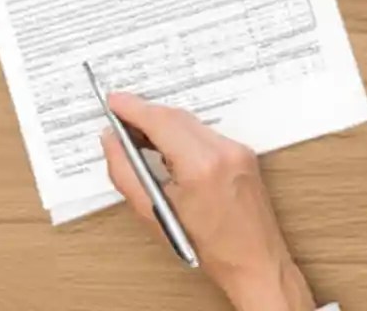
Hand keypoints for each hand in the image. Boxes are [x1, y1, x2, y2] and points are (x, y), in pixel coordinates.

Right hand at [101, 93, 316, 310]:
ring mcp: (238, 150)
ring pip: (190, 122)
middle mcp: (223, 151)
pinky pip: (205, 133)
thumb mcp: (154, 214)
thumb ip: (125, 173)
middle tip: (121, 122)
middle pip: (175, 116)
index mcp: (201, 166)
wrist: (255, 263)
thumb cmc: (209, 248)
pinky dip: (183, 136)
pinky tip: (168, 150)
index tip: (113, 103)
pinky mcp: (244, 154)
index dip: (132, 108)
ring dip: (164, 125)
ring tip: (141, 139)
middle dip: (145, 114)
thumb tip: (111, 142)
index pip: (159, 121)